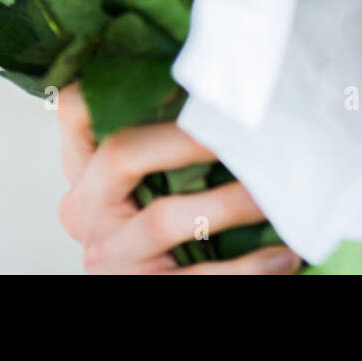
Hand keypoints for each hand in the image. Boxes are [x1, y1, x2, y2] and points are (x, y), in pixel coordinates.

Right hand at [55, 83, 301, 273]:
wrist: (169, 280)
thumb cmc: (178, 221)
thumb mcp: (156, 176)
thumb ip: (168, 135)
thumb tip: (226, 77)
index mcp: (85, 172)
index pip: (76, 111)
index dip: (109, 84)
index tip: (171, 69)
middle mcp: (86, 212)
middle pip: (121, 154)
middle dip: (188, 139)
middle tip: (245, 129)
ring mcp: (111, 256)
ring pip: (162, 217)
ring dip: (229, 204)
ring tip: (276, 195)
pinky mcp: (145, 291)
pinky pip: (199, 277)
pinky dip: (248, 267)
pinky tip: (285, 256)